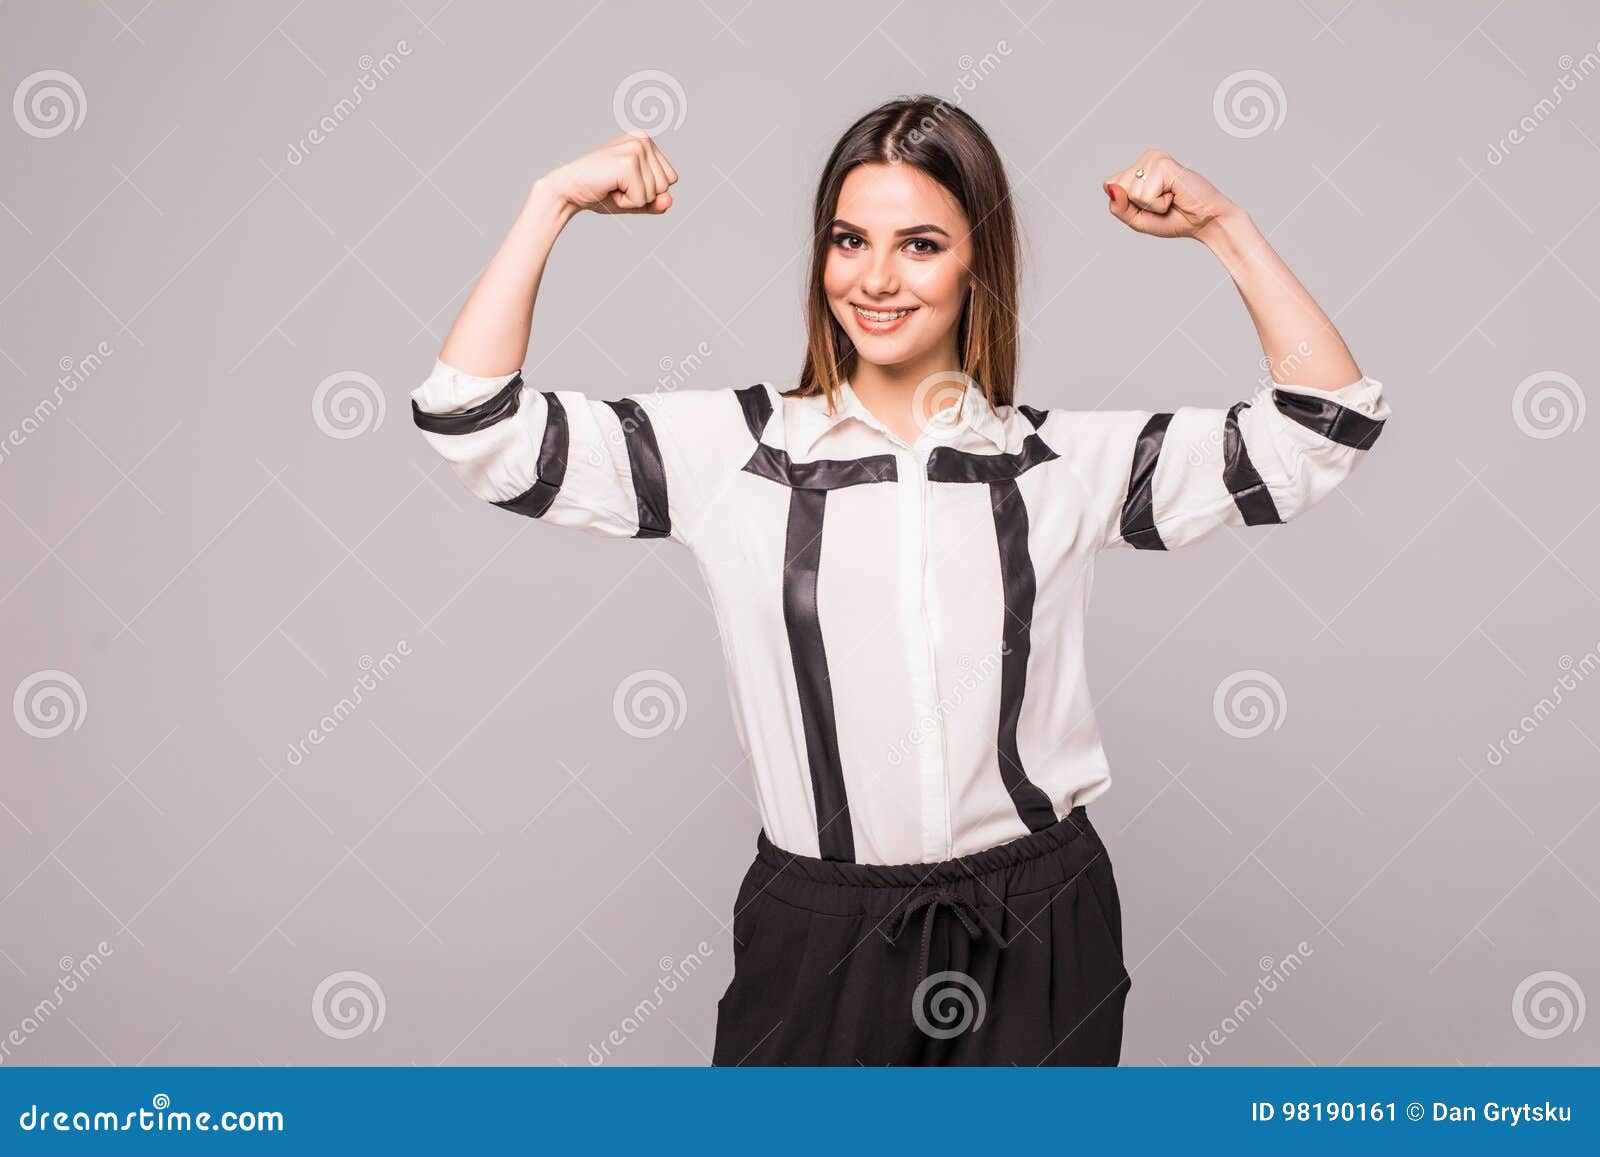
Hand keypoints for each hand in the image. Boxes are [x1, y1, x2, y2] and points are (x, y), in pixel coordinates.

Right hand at [541, 130, 678, 214]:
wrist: (568, 191)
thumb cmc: (600, 192)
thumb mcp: (635, 199)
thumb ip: (656, 202)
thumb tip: (669, 200)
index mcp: (646, 141)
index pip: (671, 179)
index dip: (649, 191)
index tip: (623, 182)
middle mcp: (643, 139)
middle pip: (666, 185)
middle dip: (642, 195)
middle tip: (616, 185)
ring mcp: (636, 148)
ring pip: (656, 193)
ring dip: (633, 199)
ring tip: (612, 186)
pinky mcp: (628, 163)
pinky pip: (642, 198)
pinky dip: (626, 202)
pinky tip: (609, 189)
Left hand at [1102, 150, 1236, 239]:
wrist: (1204, 221)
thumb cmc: (1174, 218)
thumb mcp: (1137, 220)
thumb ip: (1118, 207)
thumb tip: (1111, 187)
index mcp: (1138, 168)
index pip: (1109, 185)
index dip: (1126, 204)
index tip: (1149, 205)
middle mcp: (1145, 159)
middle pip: (1118, 188)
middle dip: (1138, 205)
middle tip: (1161, 203)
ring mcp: (1155, 159)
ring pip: (1130, 192)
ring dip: (1151, 205)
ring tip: (1169, 198)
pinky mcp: (1164, 164)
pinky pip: (1145, 195)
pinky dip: (1158, 204)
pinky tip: (1174, 195)